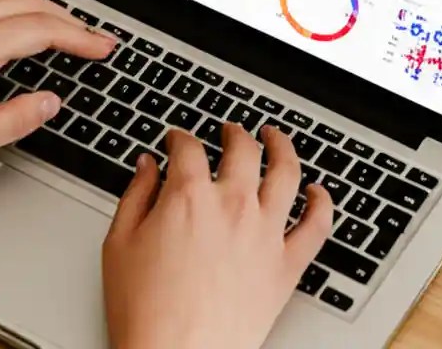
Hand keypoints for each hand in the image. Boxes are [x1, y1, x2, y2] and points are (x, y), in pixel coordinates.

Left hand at [0, 0, 116, 176]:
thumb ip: (12, 121)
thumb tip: (49, 103)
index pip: (41, 31)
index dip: (80, 38)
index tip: (103, 47)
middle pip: (29, 5)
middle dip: (69, 21)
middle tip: (94, 39)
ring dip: (40, 3)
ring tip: (62, 23)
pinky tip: (14, 6)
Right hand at [103, 125, 333, 348]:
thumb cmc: (146, 312)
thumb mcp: (119, 244)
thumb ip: (136, 196)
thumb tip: (148, 167)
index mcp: (189, 196)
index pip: (188, 147)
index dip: (180, 137)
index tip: (177, 140)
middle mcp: (233, 206)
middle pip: (243, 149)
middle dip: (234, 132)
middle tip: (230, 129)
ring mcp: (265, 233)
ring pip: (287, 172)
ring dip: (283, 147)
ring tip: (276, 138)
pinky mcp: (287, 265)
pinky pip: (317, 225)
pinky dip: (322, 202)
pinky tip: (317, 191)